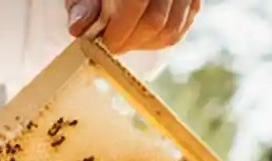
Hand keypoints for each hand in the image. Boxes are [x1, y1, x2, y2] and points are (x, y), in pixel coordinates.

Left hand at [67, 0, 200, 52]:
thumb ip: (82, 5)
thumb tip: (78, 28)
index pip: (136, 2)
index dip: (119, 30)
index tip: (103, 44)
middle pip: (155, 21)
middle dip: (129, 41)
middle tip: (110, 45)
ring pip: (170, 29)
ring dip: (143, 44)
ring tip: (123, 39)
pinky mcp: (192, 1)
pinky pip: (179, 30)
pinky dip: (157, 41)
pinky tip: (138, 36)